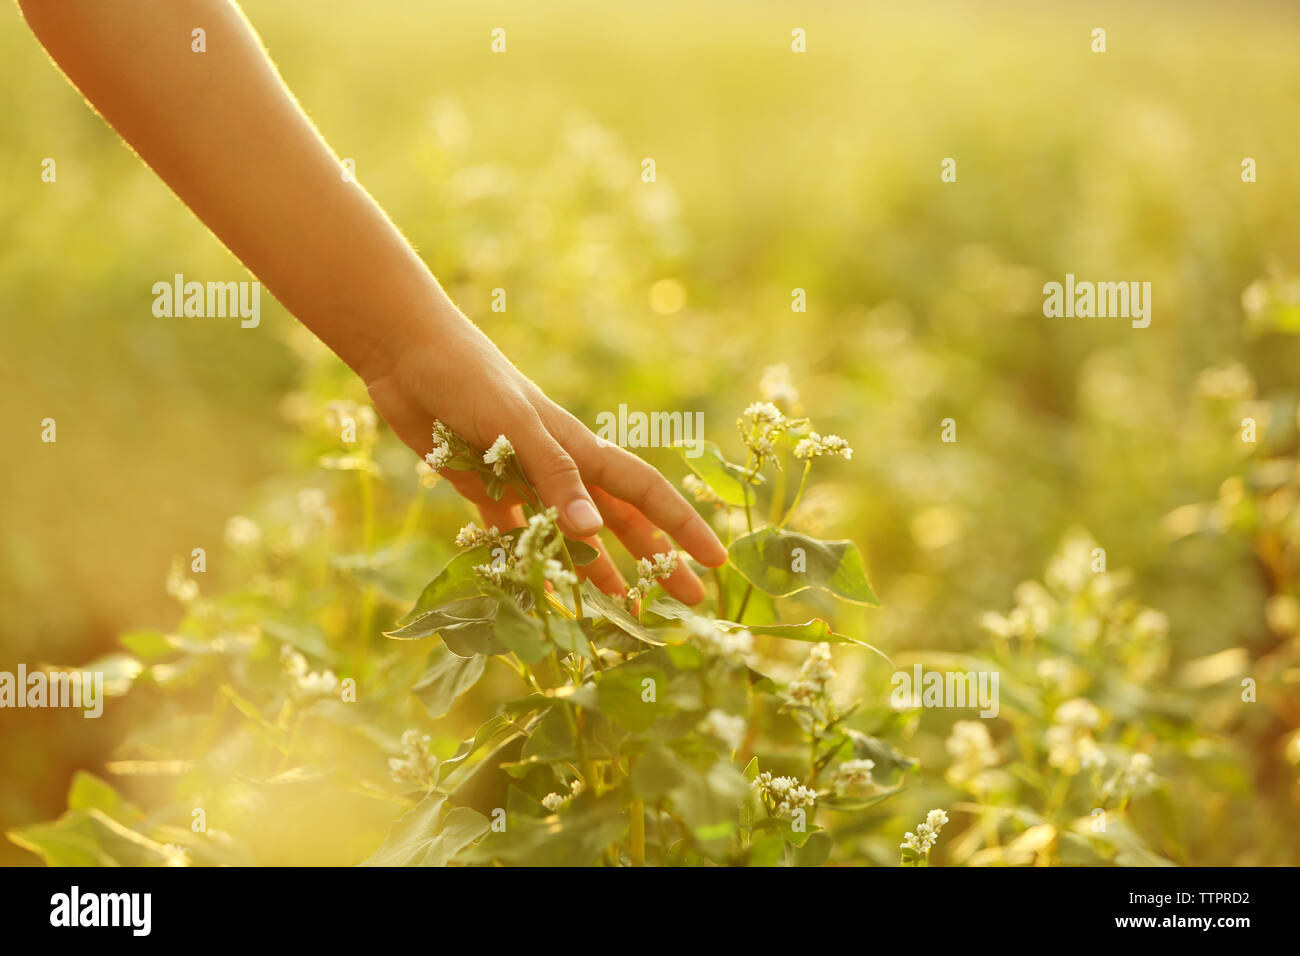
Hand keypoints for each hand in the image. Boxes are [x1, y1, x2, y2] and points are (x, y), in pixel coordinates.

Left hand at [364, 313, 727, 603]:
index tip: (715, 561)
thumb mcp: (518, 425)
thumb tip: (593, 533)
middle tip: (688, 603)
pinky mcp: (485, 490)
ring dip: (599, 572)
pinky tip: (542, 594)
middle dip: (656, 561)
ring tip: (625, 613)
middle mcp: (561, 468)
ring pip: (573, 537)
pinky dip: (530, 564)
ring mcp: (524, 481)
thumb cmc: (470, 378)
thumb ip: (555, 478)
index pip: (645, 493)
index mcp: (580, 449)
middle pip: (620, 523)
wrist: (408, 353)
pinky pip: (516, 537)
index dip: (682, 527)